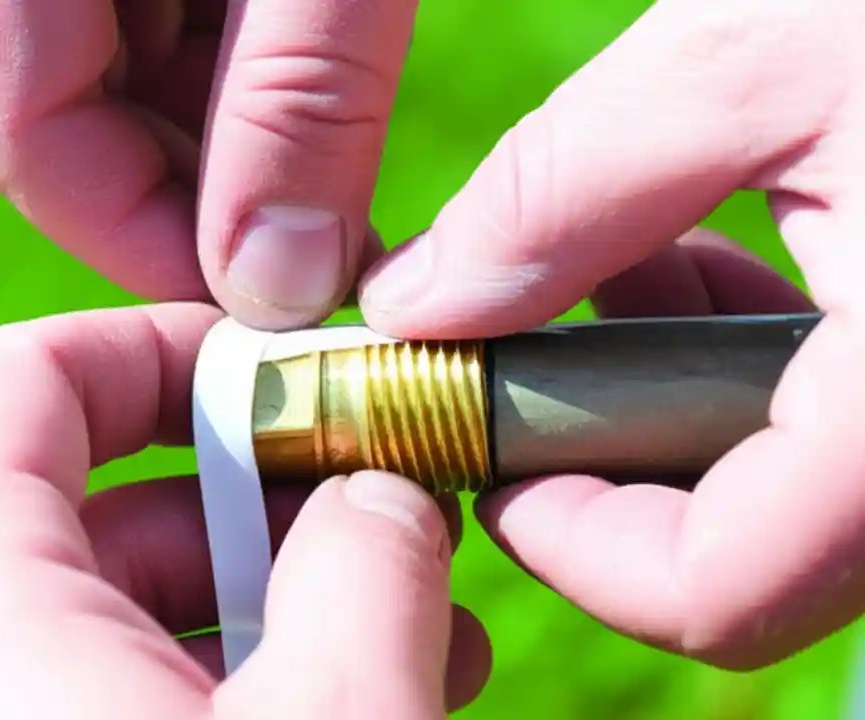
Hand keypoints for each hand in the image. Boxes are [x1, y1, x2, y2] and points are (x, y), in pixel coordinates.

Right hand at [0, 0, 417, 327]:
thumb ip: (297, 100)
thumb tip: (280, 287)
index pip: (18, 128)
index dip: (139, 237)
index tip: (262, 302)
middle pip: (59, 117)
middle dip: (193, 202)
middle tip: (319, 256)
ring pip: (109, 79)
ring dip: (224, 149)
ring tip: (334, 180)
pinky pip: (152, 25)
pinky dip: (234, 82)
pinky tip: (318, 101)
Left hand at [0, 304, 490, 717]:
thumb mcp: (337, 719)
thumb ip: (371, 567)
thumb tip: (386, 489)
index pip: (22, 376)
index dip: (163, 344)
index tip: (292, 369)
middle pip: (90, 499)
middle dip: (261, 497)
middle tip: (392, 516)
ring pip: (108, 613)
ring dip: (265, 603)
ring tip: (413, 632)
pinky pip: (97, 697)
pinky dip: (216, 682)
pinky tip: (344, 699)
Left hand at [358, 0, 864, 668]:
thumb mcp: (755, 52)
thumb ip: (563, 192)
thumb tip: (422, 301)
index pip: (713, 597)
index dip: (566, 544)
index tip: (487, 449)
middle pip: (747, 548)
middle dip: (613, 446)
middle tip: (544, 328)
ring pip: (798, 488)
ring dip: (675, 387)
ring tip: (629, 251)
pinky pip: (851, 419)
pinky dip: (759, 352)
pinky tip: (716, 237)